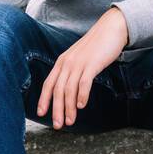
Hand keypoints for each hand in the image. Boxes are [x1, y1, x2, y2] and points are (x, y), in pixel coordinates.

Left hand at [37, 7, 128, 127]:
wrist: (111, 28)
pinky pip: (84, 82)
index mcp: (62, 62)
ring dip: (69, 107)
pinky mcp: (92, 63)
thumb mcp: (79, 58)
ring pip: (69, 89)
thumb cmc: (97, 46)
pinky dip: (82, 95)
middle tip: (57, 125)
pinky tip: (82, 106)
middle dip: (56, 109)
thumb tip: (70, 90)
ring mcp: (79, 63)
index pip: (48, 83)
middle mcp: (67, 62)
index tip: (41, 113)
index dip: (43, 99)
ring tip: (70, 121)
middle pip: (57, 90)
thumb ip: (72, 71)